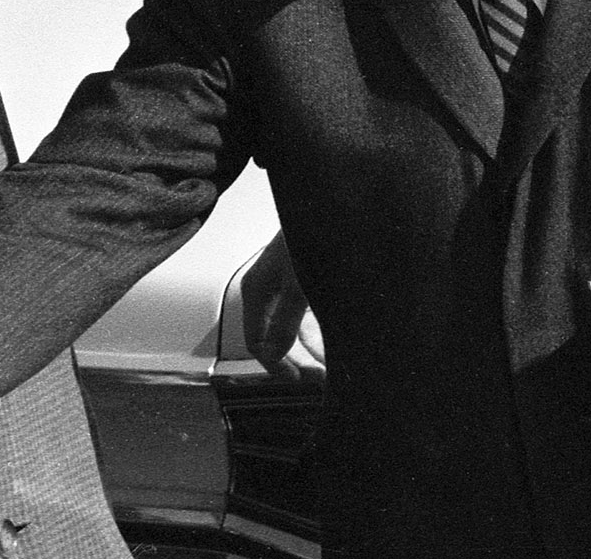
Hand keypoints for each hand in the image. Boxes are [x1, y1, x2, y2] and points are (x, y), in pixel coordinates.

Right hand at [241, 233, 325, 382]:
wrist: (326, 209)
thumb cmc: (307, 238)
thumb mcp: (298, 285)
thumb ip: (285, 323)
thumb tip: (273, 354)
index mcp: (256, 291)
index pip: (256, 342)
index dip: (275, 365)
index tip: (298, 380)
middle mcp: (268, 291)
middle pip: (276, 339)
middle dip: (298, 360)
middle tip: (319, 378)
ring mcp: (286, 287)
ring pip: (295, 330)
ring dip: (311, 349)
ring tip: (331, 366)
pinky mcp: (304, 282)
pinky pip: (308, 317)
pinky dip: (319, 332)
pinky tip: (334, 344)